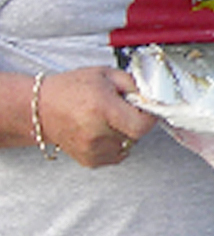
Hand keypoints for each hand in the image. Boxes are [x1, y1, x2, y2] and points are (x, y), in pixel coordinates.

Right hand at [35, 67, 156, 166]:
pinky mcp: (89, 160)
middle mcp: (96, 132)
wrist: (40, 108)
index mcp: (102, 109)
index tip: (145, 109)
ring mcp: (91, 149)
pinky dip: (115, 144)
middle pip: (136, 135)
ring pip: (127, 145)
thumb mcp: (105, 74)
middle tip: (121, 110)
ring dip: (124, 133)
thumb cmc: (71, 89)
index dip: (148, 117)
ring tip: (107, 119)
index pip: (141, 125)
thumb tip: (150, 96)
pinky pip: (116, 154)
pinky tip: (101, 131)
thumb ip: (132, 84)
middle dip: (134, 121)